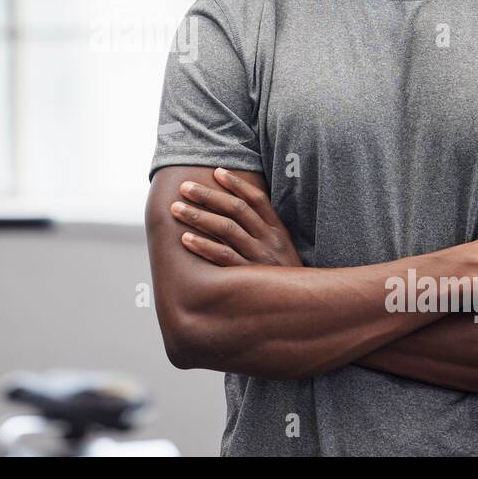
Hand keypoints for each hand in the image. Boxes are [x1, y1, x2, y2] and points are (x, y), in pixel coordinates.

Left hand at [169, 168, 302, 266]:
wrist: (300, 307)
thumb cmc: (283, 276)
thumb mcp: (281, 250)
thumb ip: (263, 231)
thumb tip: (235, 208)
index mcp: (277, 231)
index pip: (257, 200)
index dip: (237, 184)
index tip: (216, 171)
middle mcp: (269, 241)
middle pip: (237, 210)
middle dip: (208, 195)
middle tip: (184, 187)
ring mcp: (258, 259)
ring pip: (227, 230)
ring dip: (199, 216)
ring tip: (176, 208)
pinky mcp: (248, 278)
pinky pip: (223, 258)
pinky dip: (203, 246)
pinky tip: (185, 239)